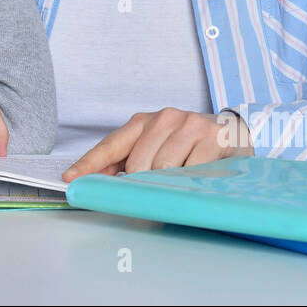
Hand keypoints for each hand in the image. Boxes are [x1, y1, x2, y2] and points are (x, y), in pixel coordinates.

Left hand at [61, 109, 252, 181]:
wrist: (235, 133)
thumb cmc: (190, 146)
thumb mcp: (158, 148)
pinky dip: (190, 182)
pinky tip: (198, 178)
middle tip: (157, 189)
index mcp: (145, 121)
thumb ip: (129, 163)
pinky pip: (190, 172)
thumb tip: (101, 183)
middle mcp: (165, 118)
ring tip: (182, 180)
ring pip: (163, 169)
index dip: (89, 164)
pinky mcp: (212, 138)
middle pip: (138, 164)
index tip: (70, 181)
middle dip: (142, 184)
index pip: (111, 145)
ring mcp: (189, 125)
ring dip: (169, 184)